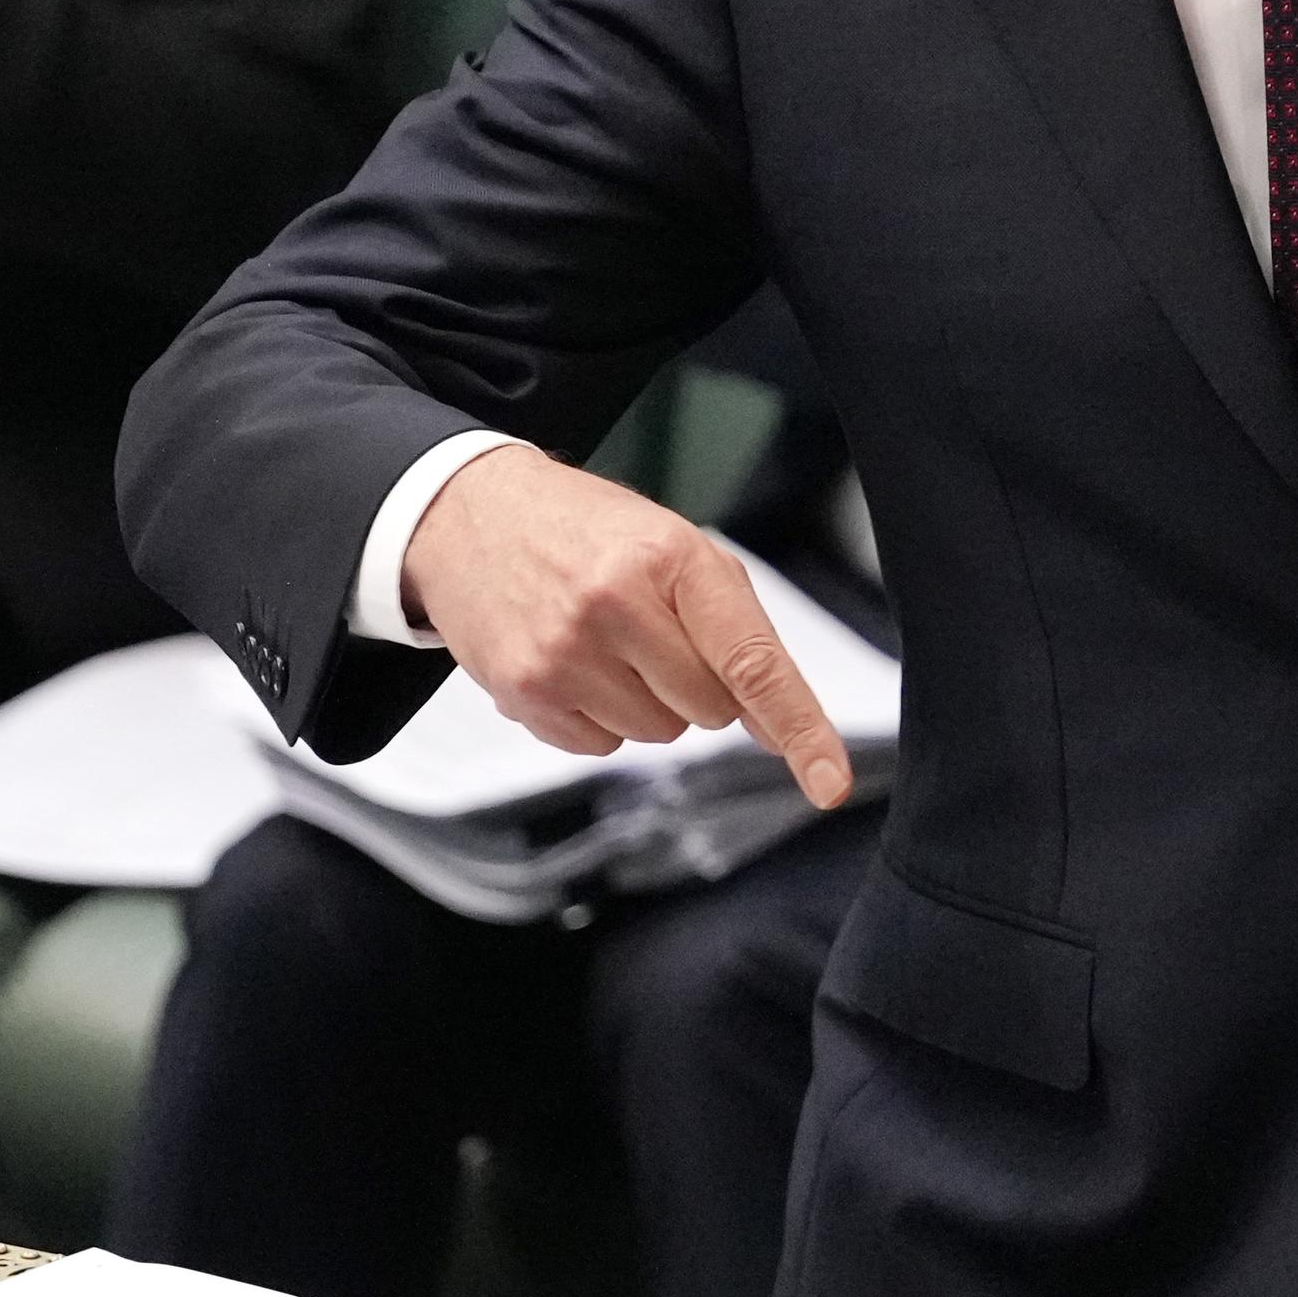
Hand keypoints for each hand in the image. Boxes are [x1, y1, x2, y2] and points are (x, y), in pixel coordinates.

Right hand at [398, 445, 856, 809]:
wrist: (467, 516)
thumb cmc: (586, 532)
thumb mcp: (672, 547)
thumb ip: (735, 632)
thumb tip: (778, 728)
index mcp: (670, 557)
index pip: (751, 660)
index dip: (799, 727)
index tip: (830, 780)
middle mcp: (616, 604)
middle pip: (710, 711)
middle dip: (697, 684)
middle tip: (652, 632)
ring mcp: (565, 653)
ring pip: (658, 734)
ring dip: (646, 702)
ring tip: (604, 640)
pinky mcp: (525, 693)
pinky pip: (601, 747)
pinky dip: (598, 716)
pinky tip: (570, 662)